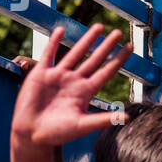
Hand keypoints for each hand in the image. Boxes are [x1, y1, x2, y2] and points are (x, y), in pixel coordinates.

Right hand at [12, 23, 131, 147]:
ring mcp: (58, 75)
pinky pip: (49, 54)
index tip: (130, 47)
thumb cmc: (57, 133)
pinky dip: (53, 42)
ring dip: (86, 40)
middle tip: (119, 32)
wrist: (31, 134)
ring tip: (99, 27)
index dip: (118, 59)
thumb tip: (127, 117)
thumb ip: (102, 120)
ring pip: (75, 53)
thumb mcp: (82, 125)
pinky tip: (60, 30)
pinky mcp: (41, 74)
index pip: (106, 71)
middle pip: (94, 59)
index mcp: (86, 92)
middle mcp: (75, 81)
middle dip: (106, 46)